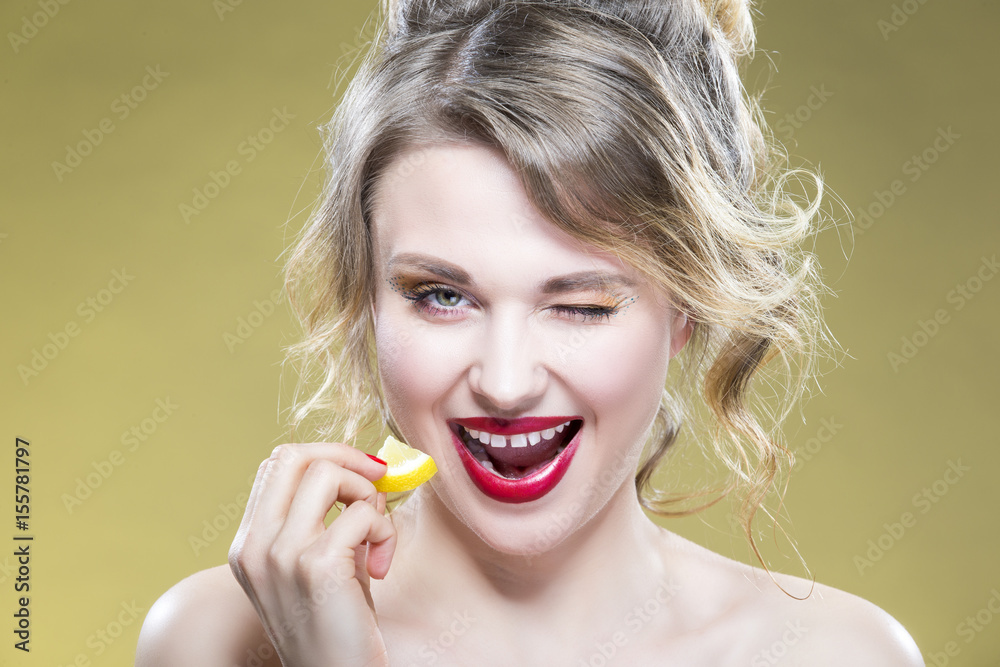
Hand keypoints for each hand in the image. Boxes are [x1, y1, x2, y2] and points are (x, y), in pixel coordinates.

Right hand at [228, 443, 394, 666]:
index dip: (326, 456)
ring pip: (325, 473)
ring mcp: (280, 555)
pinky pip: (362, 513)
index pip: (276, 465)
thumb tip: (367, 469)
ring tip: (375, 533)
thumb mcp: (318, 565)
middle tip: (377, 482)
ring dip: (366, 494)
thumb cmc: (337, 627)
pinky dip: (384, 530)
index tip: (362, 474)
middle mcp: (254, 546)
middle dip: (345, 458)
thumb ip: (328, 519)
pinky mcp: (316, 566)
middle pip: (292, 455)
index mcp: (248, 545)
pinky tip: (381, 565)